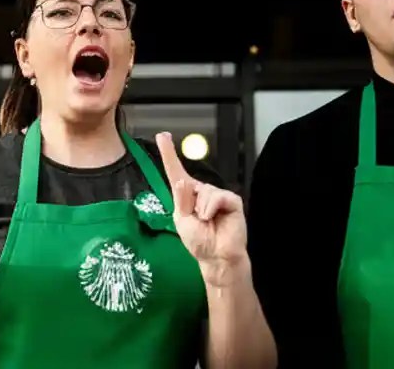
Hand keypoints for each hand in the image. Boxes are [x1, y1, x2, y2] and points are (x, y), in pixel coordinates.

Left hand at [156, 131, 248, 286]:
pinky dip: (211, 209)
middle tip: (197, 222)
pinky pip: (216, 197)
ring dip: (201, 210)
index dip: (168, 153)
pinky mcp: (231, 199)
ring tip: (207, 223)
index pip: (176, 171)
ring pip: (203, 191)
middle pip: (188, 184)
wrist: (216, 257)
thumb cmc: (199, 241)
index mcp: (186, 195)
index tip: (162, 136)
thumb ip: (181, 200)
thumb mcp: (182, 220)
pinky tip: (214, 219)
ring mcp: (216, 194)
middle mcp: (201, 191)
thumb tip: (182, 181)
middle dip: (188, 204)